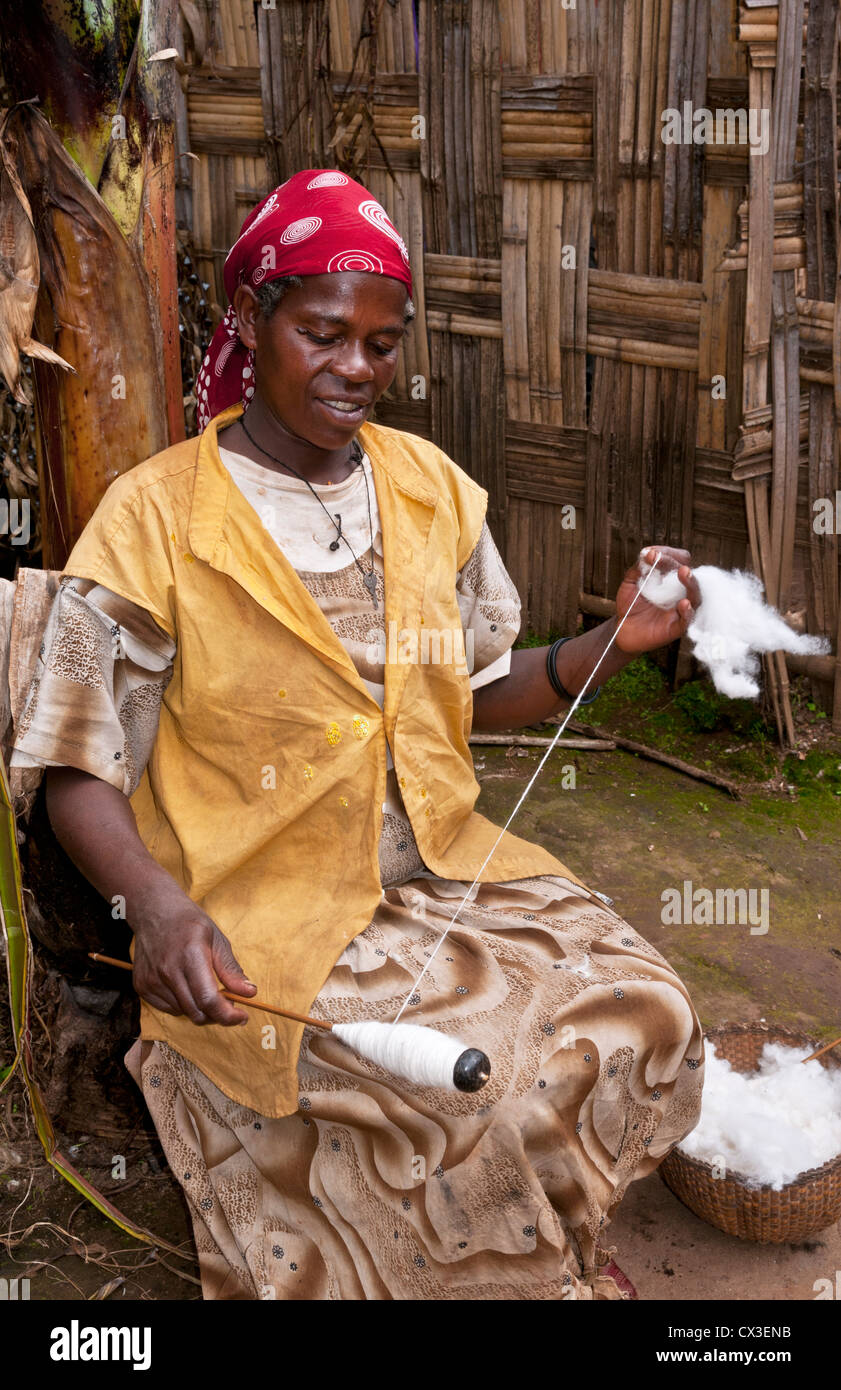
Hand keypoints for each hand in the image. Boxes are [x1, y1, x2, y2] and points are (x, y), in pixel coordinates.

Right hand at [132, 894, 256, 1025]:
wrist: (153, 910)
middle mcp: (168, 970)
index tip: (242, 1017)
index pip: (208, 998)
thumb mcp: (217, 939)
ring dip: (199, 1009)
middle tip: (229, 1005)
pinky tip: (185, 986)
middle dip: (217, 1015)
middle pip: (196, 1012)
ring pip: (183, 1013)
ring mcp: (151, 980)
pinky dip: (182, 1005)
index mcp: (190, 955)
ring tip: (204, 987)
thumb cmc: (189, 923)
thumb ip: (231, 969)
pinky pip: (168, 1009)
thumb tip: (249, 993)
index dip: (228, 1015)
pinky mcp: (141, 986)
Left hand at [613, 546, 701, 656]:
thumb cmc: (630, 604)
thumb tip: (649, 552)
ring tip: (684, 572)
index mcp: (671, 578)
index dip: (669, 554)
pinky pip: (688, 619)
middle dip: (679, 564)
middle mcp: (680, 592)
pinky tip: (684, 603)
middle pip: (690, 575)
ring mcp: (680, 609)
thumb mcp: (630, 581)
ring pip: (695, 595)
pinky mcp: (676, 627)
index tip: (650, 554)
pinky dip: (688, 611)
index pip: (680, 560)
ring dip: (691, 583)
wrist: (622, 630)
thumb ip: (639, 567)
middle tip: (666, 559)